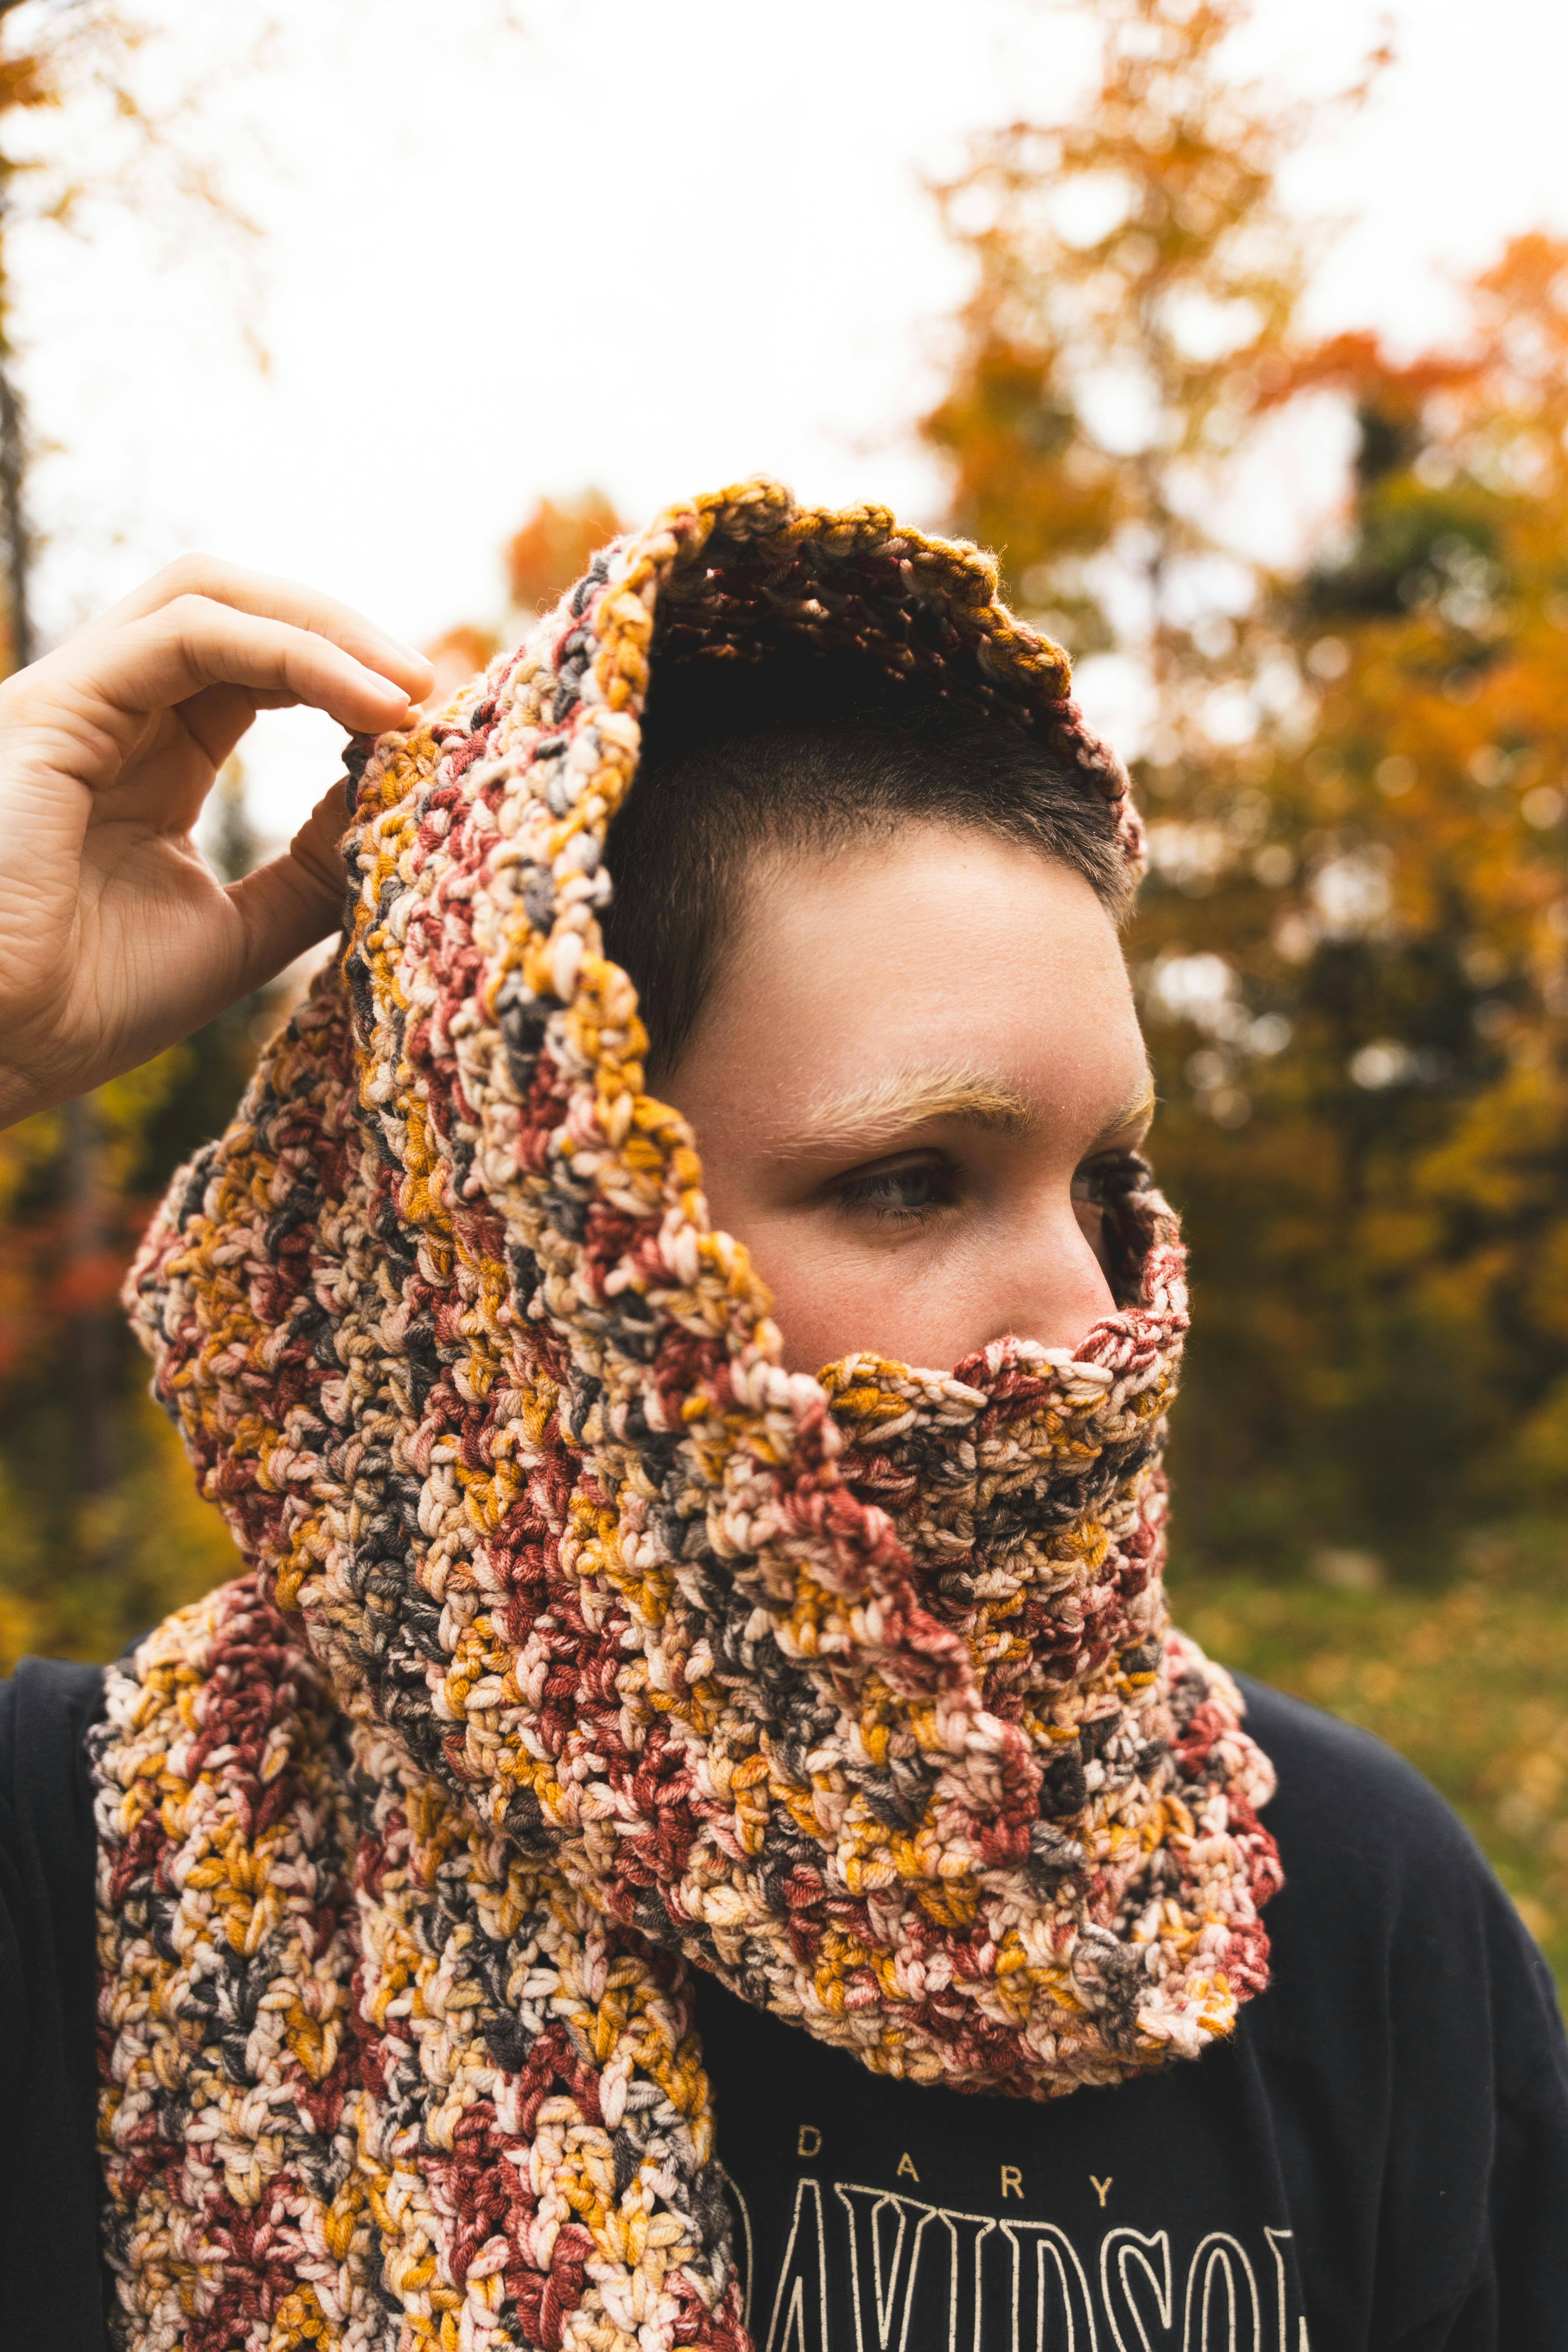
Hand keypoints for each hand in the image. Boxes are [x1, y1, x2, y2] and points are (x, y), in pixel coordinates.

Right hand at [0, 556, 433, 1128]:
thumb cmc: (86, 1007)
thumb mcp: (240, 932)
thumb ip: (313, 866)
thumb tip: (397, 801)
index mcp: (149, 757)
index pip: (260, 670)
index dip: (350, 679)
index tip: (433, 726)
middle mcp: (111, 712)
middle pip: (241, 612)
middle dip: (346, 634)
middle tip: (434, 688)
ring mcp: (76, 699)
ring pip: (213, 597)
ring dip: (327, 628)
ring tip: (410, 687)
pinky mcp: (55, 705)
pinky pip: (187, 635)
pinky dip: (289, 653)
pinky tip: (363, 699)